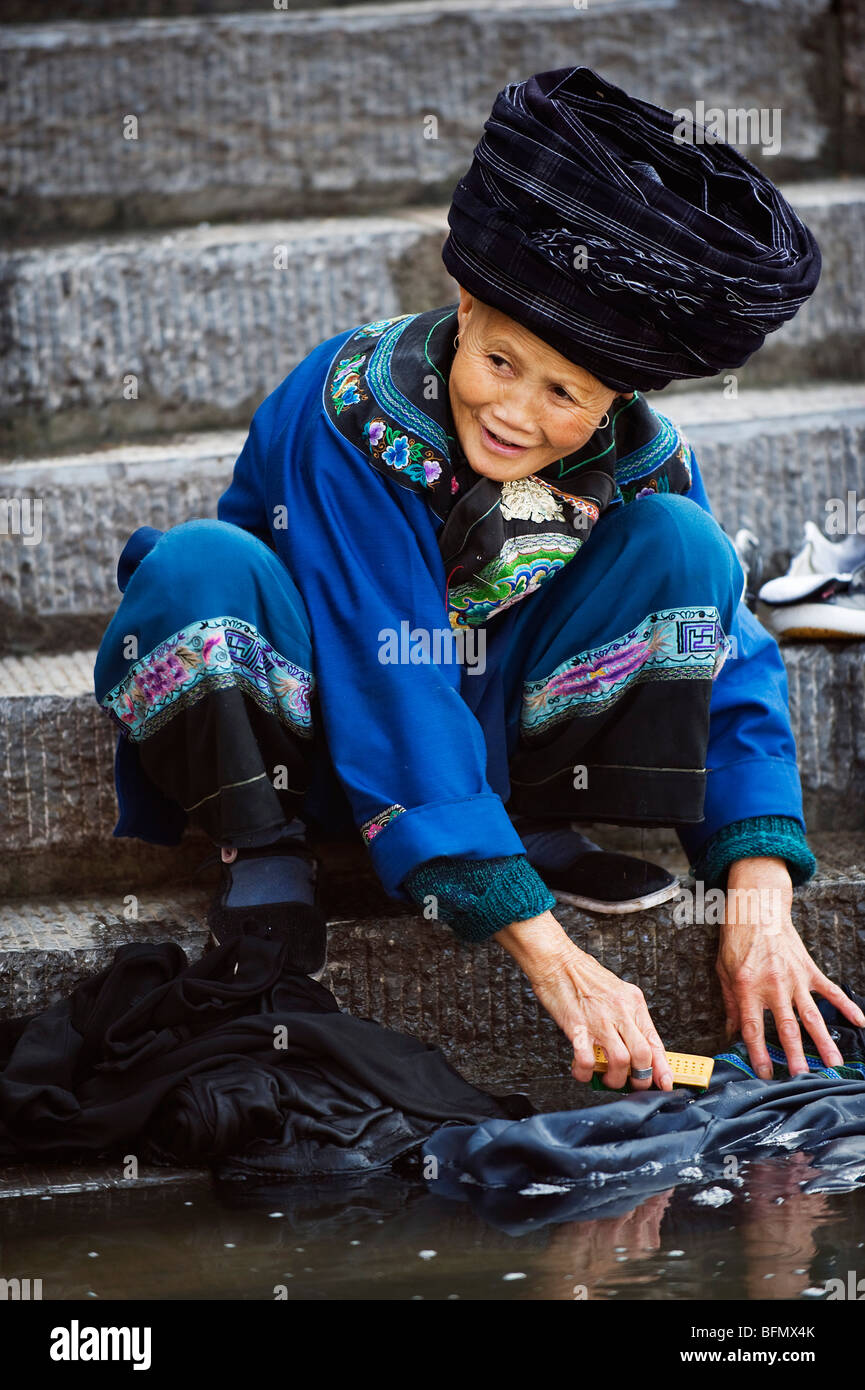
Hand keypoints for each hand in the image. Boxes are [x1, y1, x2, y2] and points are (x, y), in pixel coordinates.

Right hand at [494, 910, 672, 1090]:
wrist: (556, 960)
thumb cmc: (583, 975)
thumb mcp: (617, 991)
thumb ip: (628, 1017)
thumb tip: (637, 1046)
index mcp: (633, 1002)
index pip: (655, 1041)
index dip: (662, 1067)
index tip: (664, 1083)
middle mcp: (620, 1011)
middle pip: (642, 1055)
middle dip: (640, 1078)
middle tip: (633, 1084)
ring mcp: (599, 1020)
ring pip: (620, 1061)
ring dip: (614, 1078)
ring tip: (606, 1078)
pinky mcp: (577, 1026)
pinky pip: (587, 1060)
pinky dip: (586, 1073)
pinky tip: (583, 1071)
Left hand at [717, 857, 864, 1077]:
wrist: (757, 909)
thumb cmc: (736, 940)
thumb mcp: (723, 971)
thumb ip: (730, 1004)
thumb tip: (731, 1033)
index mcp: (747, 987)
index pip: (753, 1028)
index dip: (759, 1053)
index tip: (766, 1074)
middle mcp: (773, 985)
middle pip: (787, 1028)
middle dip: (796, 1056)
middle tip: (804, 1078)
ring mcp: (795, 978)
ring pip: (812, 1016)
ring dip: (824, 1042)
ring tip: (834, 1064)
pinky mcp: (809, 970)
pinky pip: (831, 992)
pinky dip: (847, 1007)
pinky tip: (861, 1023)